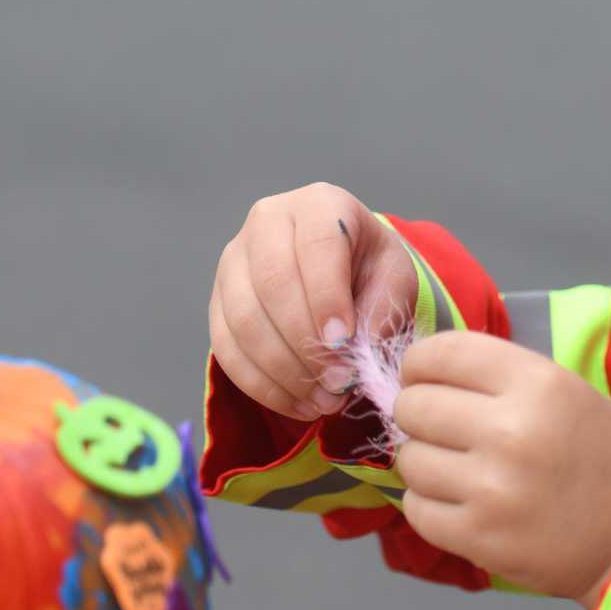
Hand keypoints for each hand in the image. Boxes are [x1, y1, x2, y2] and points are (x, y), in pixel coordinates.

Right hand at [208, 183, 417, 422]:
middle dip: (304, 344)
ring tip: (324, 400)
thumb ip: (381, 308)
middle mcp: (266, 222)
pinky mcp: (217, 301)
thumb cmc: (369, 269)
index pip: (316, 246)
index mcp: (318, 205)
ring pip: (243, 321)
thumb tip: (353, 352)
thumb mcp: (393, 278)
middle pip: (271, 285)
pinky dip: (262, 385)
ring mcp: (233, 261)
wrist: (341, 270)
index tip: (343, 343)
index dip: (326, 298)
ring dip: (283, 372)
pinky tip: (298, 404)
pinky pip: (227, 349)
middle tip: (338, 383)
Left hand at [390, 330, 610, 604]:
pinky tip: (459, 503)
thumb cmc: (609, 461)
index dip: (418, 363)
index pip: (442, 353)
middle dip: (418, 415)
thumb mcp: (571, 393)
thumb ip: (503, 377)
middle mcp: (510, 430)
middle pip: (413, 406)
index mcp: (539, 384)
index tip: (420, 377)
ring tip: (455, 470)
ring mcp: (491, 488)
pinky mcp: (479, 537)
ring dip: (425, 463)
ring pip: (410, 460)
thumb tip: (425, 372)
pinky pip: (417, 509)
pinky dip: (430, 506)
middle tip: (440, 429)